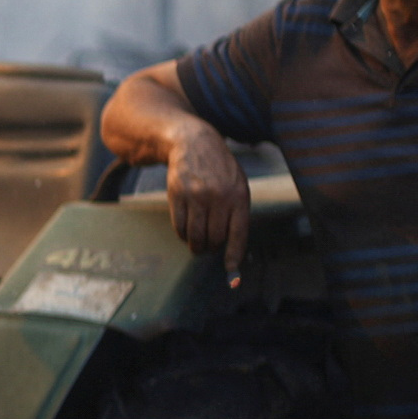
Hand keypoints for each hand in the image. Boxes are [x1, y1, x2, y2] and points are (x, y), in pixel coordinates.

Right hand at [162, 123, 251, 285]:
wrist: (193, 143)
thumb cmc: (219, 171)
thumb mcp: (237, 186)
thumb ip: (237, 214)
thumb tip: (230, 248)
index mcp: (239, 196)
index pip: (238, 235)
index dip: (234, 257)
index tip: (232, 275)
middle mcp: (219, 197)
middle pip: (214, 239)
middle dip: (210, 249)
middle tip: (208, 248)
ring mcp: (197, 196)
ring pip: (195, 236)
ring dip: (195, 245)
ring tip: (197, 242)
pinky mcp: (177, 195)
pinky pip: (179, 227)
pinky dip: (182, 234)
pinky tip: (186, 229)